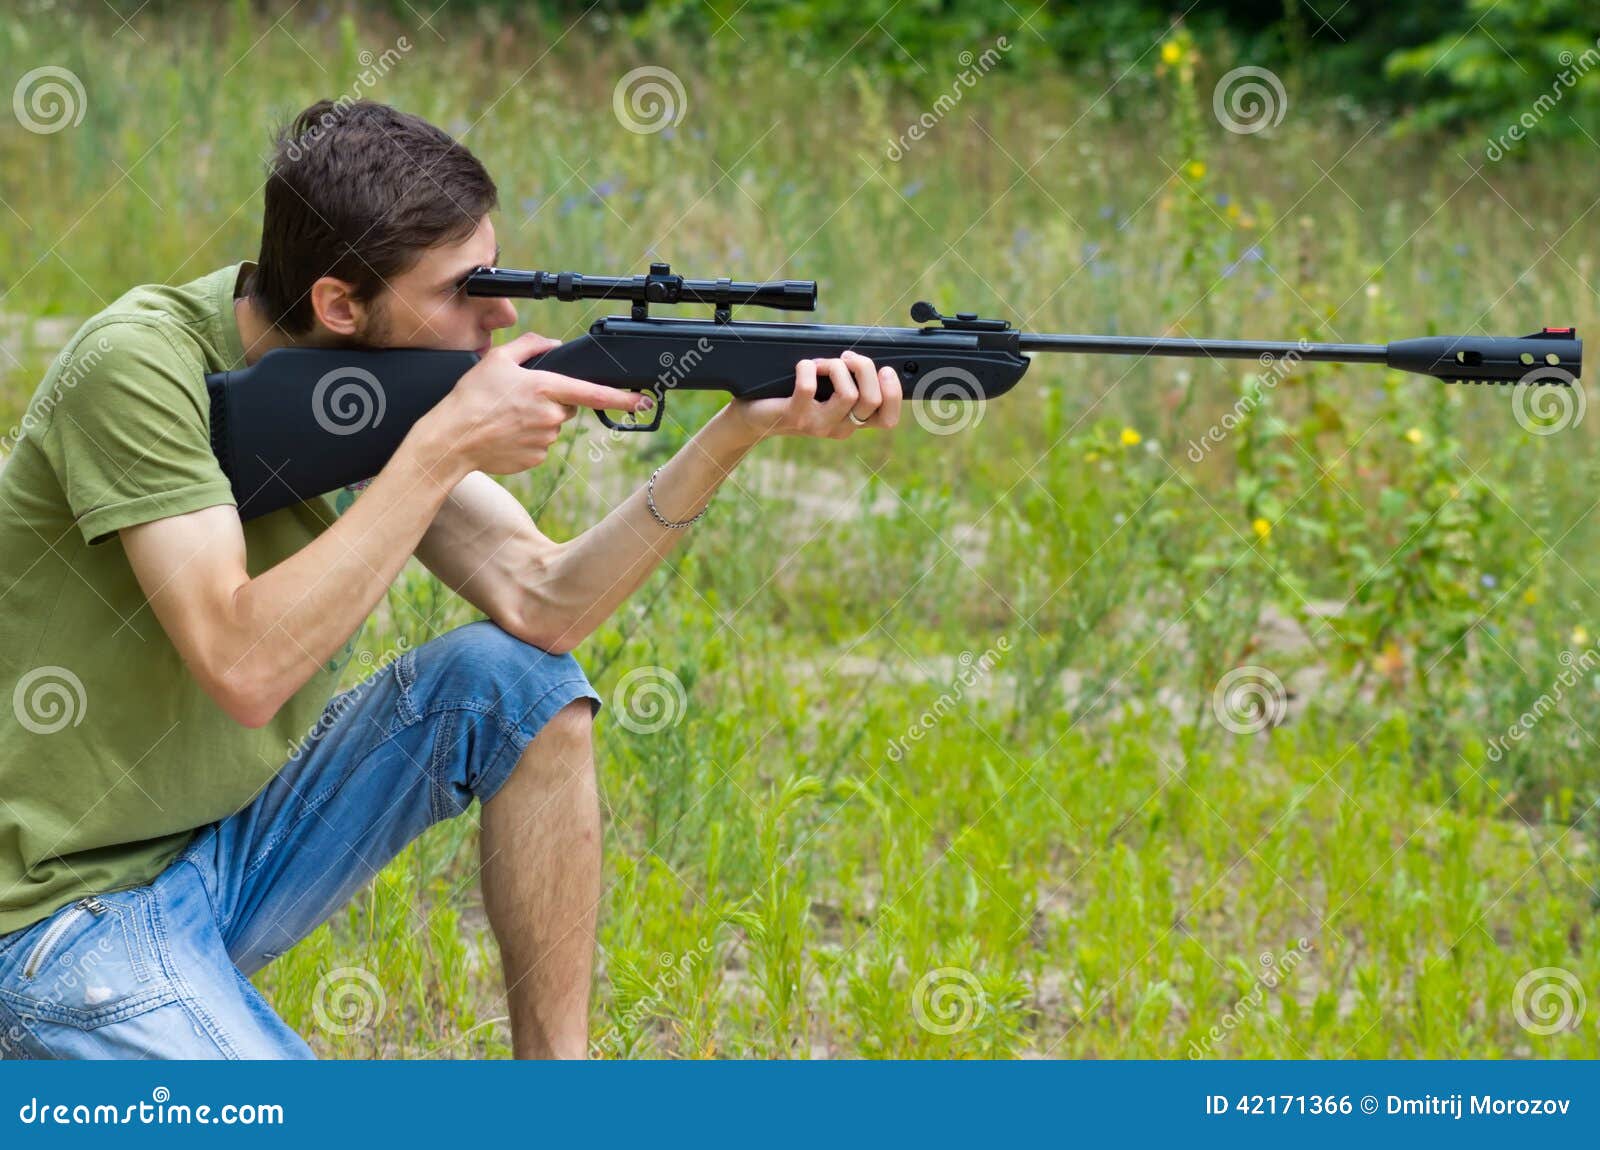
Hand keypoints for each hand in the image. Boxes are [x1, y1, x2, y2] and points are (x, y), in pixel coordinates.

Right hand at [420, 331, 652, 473]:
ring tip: (507, 416)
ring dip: (538, 419)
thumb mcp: (498, 359)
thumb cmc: (471, 398)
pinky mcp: (536, 458)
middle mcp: (550, 416)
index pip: (593, 393)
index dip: (621, 397)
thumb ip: (531, 345)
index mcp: (544, 388)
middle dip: (552, 400)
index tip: (642, 400)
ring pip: (554, 425)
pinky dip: (528, 438)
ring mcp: (545, 440)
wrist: (451, 439)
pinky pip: (541, 444)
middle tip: (519, 399)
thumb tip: (554, 344)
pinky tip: (506, 433)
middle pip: (568, 406)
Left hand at [727, 349, 901, 442]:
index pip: (888, 419)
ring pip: (849, 394)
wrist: (755, 418)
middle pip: (872, 400)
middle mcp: (840, 428)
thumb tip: (863, 357)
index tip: (884, 370)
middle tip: (846, 357)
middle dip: (865, 368)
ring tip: (821, 362)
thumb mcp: (826, 393)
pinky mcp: (796, 417)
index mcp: (852, 422)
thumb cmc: (792, 398)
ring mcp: (819, 425)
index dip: (894, 394)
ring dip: (836, 367)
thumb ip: (848, 382)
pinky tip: (803, 366)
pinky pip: (809, 387)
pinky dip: (808, 367)